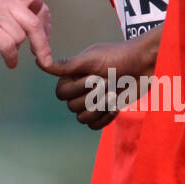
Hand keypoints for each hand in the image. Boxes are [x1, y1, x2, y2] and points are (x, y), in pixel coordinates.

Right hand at [38, 31, 159, 128]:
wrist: (145, 65)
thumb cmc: (119, 57)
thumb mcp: (91, 59)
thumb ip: (66, 66)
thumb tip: (39, 62)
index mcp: (72, 75)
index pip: (61, 94)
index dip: (77, 89)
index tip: (94, 77)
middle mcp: (79, 89)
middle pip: (72, 107)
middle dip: (92, 97)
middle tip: (107, 83)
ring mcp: (92, 101)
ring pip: (82, 119)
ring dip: (100, 108)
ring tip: (113, 95)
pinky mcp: (104, 112)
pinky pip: (94, 126)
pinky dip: (105, 118)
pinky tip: (116, 106)